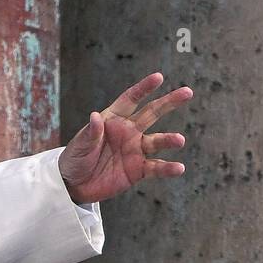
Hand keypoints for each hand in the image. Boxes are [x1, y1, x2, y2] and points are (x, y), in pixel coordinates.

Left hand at [59, 71, 192, 203]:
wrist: (75, 184)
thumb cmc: (75, 158)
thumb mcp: (79, 145)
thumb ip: (90, 133)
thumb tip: (95, 116)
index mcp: (113, 119)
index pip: (130, 100)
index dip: (143, 88)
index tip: (159, 77)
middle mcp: (128, 131)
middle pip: (151, 113)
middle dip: (168, 103)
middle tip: (187, 92)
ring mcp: (135, 150)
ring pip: (157, 141)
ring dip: (169, 140)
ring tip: (179, 140)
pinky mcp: (138, 170)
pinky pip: (156, 168)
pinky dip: (168, 168)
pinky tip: (179, 168)